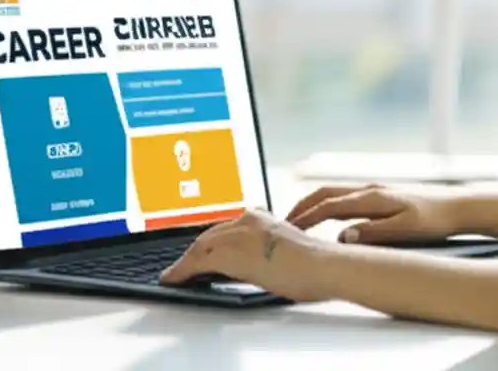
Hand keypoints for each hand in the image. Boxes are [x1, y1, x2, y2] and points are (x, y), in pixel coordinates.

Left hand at [159, 208, 330, 302]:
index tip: (200, 253)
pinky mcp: (229, 252)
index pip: (225, 230)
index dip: (209, 243)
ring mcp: (237, 234)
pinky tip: (174, 279)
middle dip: (193, 252)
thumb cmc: (316, 265)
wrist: (323, 266)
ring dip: (185, 262)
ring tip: (175, 275)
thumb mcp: (286, 250)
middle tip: (181, 267)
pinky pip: (195, 262)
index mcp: (261, 218)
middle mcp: (247, 220)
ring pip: (200, 247)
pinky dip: (181, 271)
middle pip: (209, 237)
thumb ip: (266, 251)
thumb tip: (255, 266)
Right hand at [286, 183, 460, 244]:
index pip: (329, 206)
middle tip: (282, 222)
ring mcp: (376, 190)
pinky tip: (330, 216)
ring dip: (314, 203)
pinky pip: (347, 196)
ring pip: (335, 192)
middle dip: (302, 206)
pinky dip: (329, 204)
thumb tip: (342, 236)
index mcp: (372, 198)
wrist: (458, 206)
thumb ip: (373, 233)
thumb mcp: (405, 230)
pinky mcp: (383, 194)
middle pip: (325, 193)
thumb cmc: (434, 220)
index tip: (287, 230)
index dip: (306, 218)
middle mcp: (370, 189)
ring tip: (299, 219)